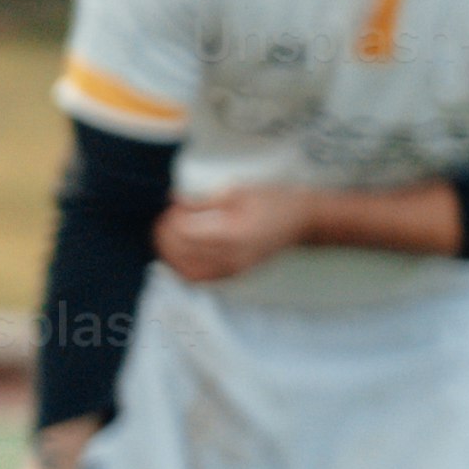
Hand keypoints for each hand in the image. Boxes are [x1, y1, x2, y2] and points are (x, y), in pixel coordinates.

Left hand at [153, 182, 312, 282]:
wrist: (302, 220)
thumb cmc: (274, 200)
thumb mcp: (238, 191)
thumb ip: (204, 200)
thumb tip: (175, 201)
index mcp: (234, 233)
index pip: (186, 232)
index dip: (173, 217)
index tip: (176, 204)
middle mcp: (232, 257)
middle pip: (182, 253)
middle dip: (166, 235)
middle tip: (168, 217)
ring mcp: (234, 269)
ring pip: (186, 271)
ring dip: (171, 254)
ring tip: (170, 236)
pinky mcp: (235, 273)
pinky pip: (200, 278)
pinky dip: (184, 266)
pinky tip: (182, 252)